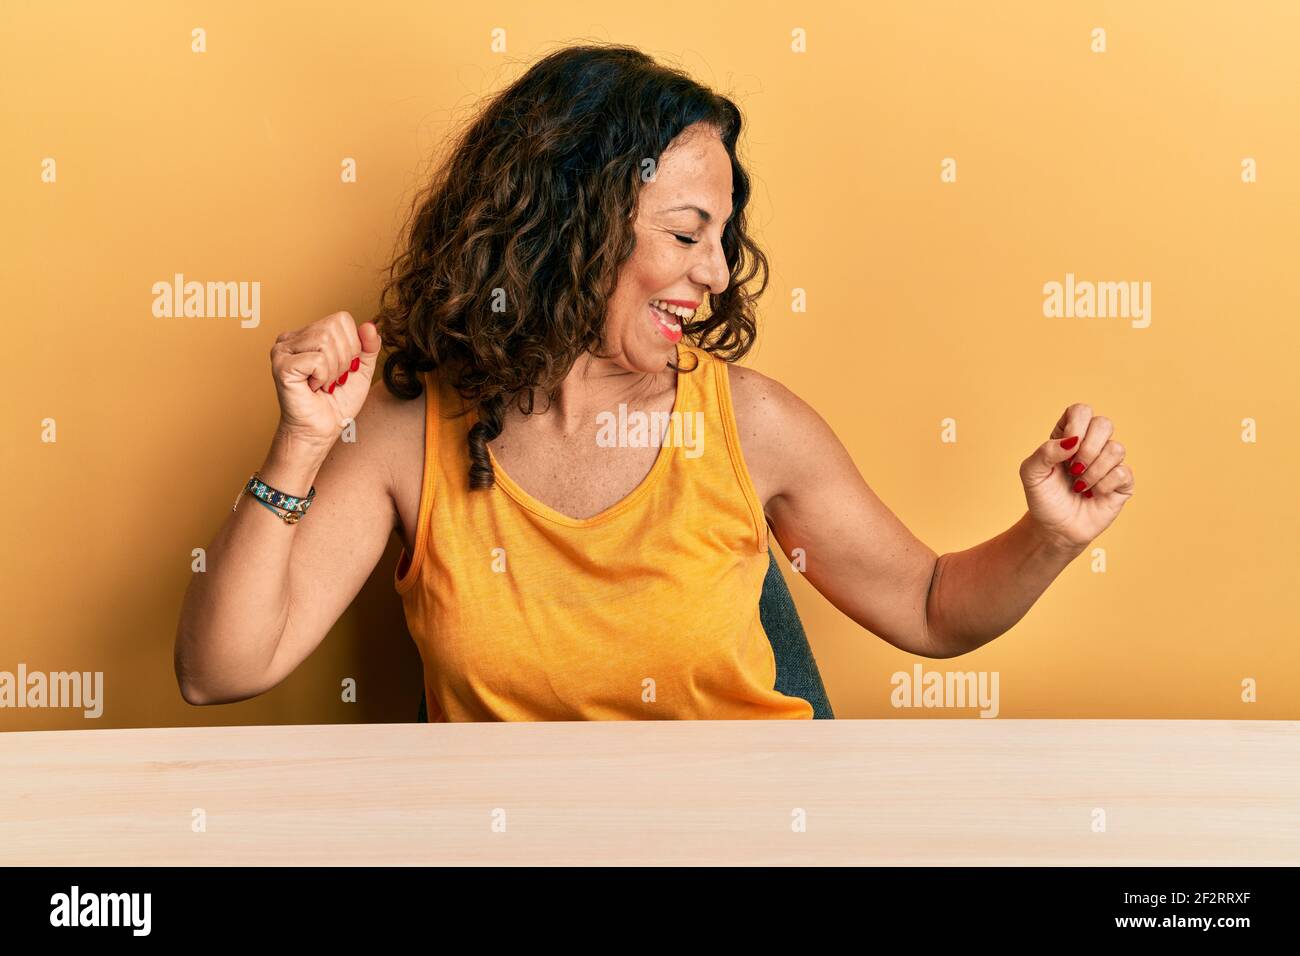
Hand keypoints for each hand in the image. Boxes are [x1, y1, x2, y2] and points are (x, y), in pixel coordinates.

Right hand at [269, 311, 382, 449]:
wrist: (321, 430)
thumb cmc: (338, 402)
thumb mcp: (361, 369)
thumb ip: (369, 346)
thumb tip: (370, 325)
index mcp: (309, 334)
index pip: (342, 319)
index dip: (353, 345)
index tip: (343, 369)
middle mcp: (291, 337)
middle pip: (333, 328)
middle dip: (344, 359)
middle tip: (332, 380)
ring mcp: (282, 350)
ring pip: (325, 342)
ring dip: (333, 371)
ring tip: (322, 384)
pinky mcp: (281, 365)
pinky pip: (318, 360)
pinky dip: (323, 378)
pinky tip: (312, 388)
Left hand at [1018, 403, 1135, 551]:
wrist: (1054, 528)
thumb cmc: (1043, 497)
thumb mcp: (1031, 473)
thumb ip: (1045, 451)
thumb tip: (1073, 441)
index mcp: (1069, 436)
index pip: (1081, 411)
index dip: (1076, 426)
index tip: (1065, 450)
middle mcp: (1092, 444)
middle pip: (1104, 424)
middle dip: (1087, 449)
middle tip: (1073, 469)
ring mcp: (1109, 462)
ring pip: (1116, 448)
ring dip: (1093, 471)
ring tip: (1080, 486)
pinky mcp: (1122, 481)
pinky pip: (1123, 472)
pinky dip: (1103, 485)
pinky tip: (1092, 494)